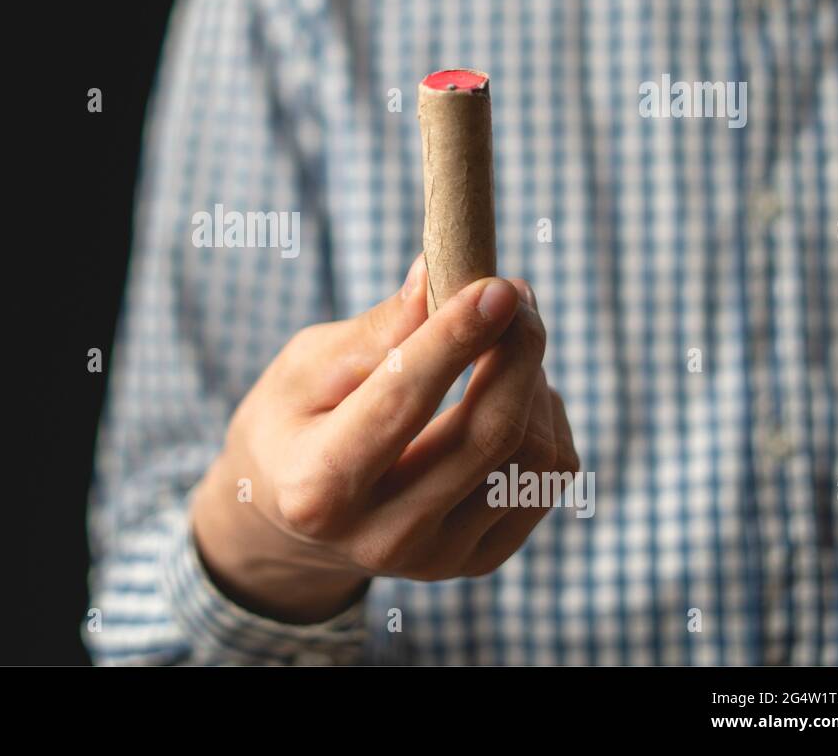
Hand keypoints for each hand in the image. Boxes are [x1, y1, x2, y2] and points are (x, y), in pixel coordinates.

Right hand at [190, 255, 577, 623]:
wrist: (289, 519)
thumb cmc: (292, 426)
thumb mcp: (303, 368)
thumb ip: (374, 332)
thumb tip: (438, 275)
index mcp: (318, 486)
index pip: (402, 403)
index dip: (456, 339)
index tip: (496, 286)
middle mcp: (381, 536)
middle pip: (489, 435)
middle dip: (516, 349)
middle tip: (512, 293)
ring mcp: (437, 558)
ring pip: (534, 457)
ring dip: (532, 380)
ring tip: (501, 342)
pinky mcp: (478, 561)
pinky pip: (548, 478)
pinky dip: (543, 418)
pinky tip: (509, 393)